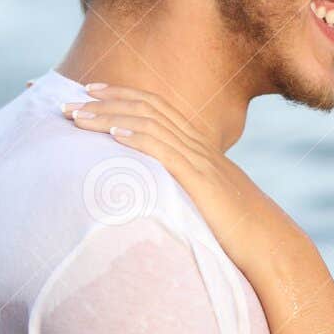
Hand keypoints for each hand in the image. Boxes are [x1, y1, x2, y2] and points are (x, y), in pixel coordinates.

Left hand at [62, 85, 309, 282]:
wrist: (267, 242)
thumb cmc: (233, 228)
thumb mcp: (200, 199)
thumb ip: (178, 187)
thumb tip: (149, 192)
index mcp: (194, 146)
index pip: (152, 107)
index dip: (119, 95)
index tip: (89, 91)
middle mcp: (195, 145)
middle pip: (144, 108)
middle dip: (103, 101)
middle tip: (66, 102)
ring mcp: (198, 160)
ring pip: (148, 124)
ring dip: (108, 117)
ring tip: (77, 116)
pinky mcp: (199, 180)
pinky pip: (165, 151)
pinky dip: (138, 138)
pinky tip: (114, 135)